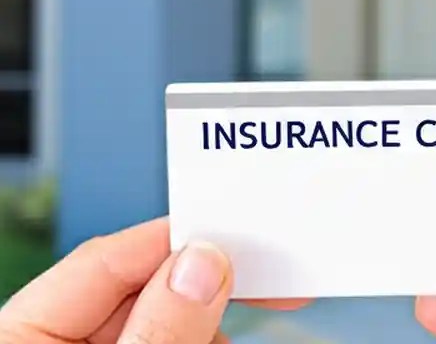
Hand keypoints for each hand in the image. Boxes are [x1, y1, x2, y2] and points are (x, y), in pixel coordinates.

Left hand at [0, 218, 307, 343]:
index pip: (106, 259)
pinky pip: (168, 343)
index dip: (180, 238)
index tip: (245, 232)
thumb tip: (204, 263)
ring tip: (264, 311)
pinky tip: (229, 339)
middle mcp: (51, 343)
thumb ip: (161, 329)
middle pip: (143, 288)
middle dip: (209, 283)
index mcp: (20, 336)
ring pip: (164, 320)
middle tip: (280, 277)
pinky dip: (205, 339)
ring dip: (214, 319)